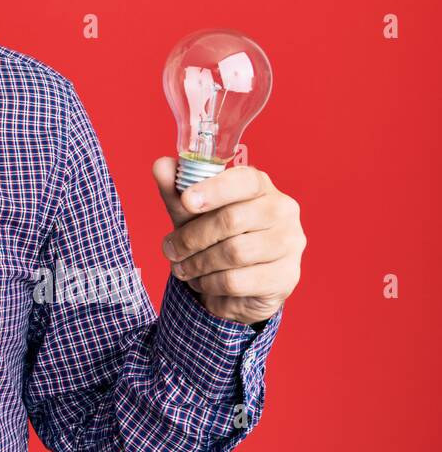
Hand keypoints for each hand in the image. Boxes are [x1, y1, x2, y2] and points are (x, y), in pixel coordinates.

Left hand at [152, 157, 304, 326]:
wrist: (238, 285)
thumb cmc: (214, 236)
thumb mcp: (191, 212)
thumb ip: (176, 189)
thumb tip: (161, 165)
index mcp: (260, 185)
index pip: (244, 180)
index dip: (214, 189)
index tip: (186, 201)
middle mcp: (282, 210)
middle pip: (233, 219)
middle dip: (191, 237)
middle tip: (169, 250)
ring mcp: (290, 243)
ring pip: (235, 252)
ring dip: (198, 263)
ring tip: (182, 268)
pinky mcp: (286, 276)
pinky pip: (238, 281)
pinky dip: (210, 284)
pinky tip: (202, 282)